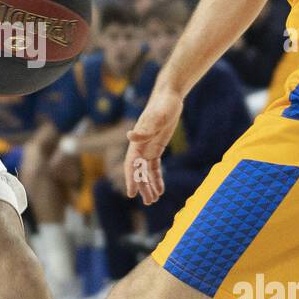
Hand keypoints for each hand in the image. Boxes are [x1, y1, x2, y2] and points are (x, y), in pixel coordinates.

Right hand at [123, 82, 183, 201]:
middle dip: (142, 187)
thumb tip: (130, 135)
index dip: (131, 179)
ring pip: (146, 171)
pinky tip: (160, 189)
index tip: (131, 194)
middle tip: (149, 202)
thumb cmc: (163, 105)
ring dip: (149, 185)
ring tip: (154, 200)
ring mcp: (148, 147)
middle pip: (138, 171)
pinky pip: (155, 166)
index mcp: (137, 141)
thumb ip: (145, 129)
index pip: (131, 165)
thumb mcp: (157, 117)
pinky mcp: (156, 146)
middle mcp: (140, 146)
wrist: (168, 96)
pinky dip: (156, 178)